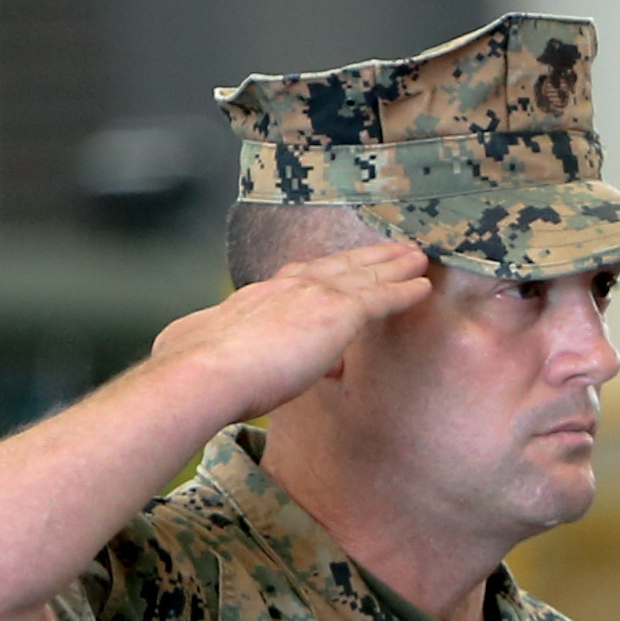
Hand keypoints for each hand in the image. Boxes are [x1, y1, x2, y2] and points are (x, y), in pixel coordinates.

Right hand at [147, 239, 435, 424]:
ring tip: (416, 256)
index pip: (294, 279)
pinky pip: (381, 298)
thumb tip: (214, 357)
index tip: (332, 267)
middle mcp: (285, 288)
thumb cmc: (193, 371)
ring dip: (392, 265)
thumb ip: (216, 349)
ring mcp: (312, 296)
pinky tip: (425, 287)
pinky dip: (403, 291)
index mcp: (255, 297)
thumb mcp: (199, 350)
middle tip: (388, 247)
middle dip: (364, 257)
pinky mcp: (337, 313)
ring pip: (363, 274)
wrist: (203, 373)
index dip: (319, 272)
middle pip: (334, 265)